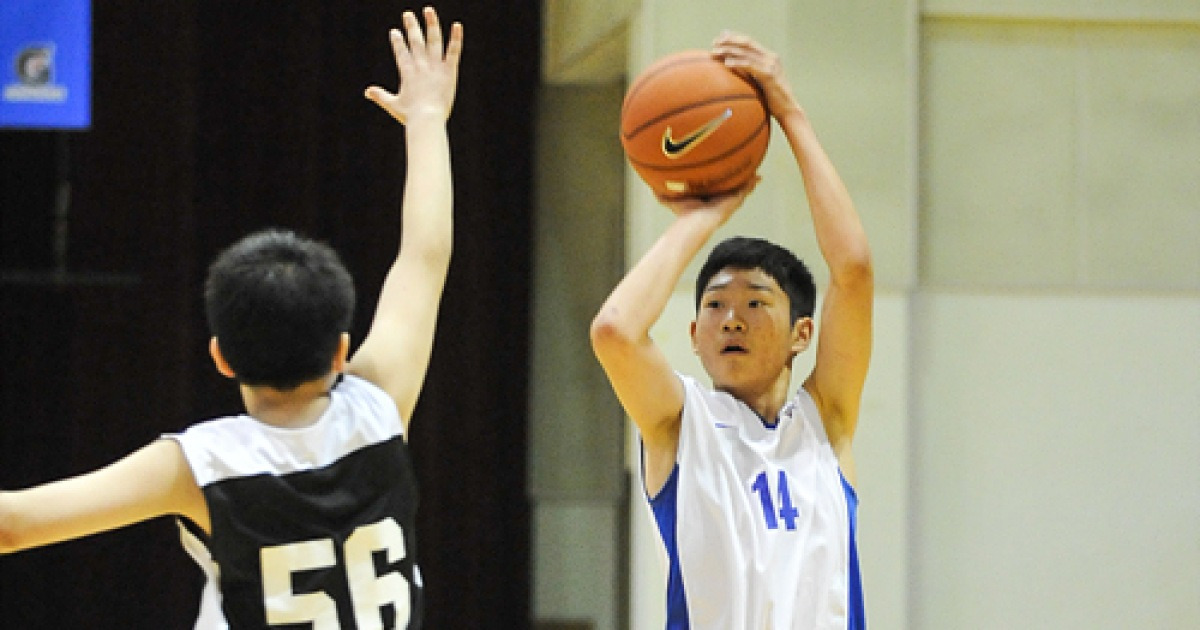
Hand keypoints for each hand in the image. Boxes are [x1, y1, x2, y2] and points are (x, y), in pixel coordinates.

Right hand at [365, 7, 463, 123]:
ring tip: (428, 10)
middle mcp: (420, 66)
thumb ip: (380, 96)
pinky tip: (457, 25)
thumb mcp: (393, 105)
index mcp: (407, 73)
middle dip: (411, 27)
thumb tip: (367, 91)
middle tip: (408, 14)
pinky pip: (453, 51)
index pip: (401, 53)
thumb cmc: (411, 116)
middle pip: (415, 41)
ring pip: (433, 41)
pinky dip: (456, 38)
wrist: (427, 119)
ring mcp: (434, 67)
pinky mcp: (449, 71)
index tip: (395, 31)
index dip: (398, 42)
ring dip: (431, 24)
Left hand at [656, 176, 759, 223]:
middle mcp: (718, 202)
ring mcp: (727, 203)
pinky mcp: (733, 204)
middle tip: (743, 172)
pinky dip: (750, 184)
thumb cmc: (681, 215)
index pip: (714, 189)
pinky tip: (757, 177)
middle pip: (729, 189)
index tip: (722, 172)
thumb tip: (648, 182)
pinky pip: (744, 192)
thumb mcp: (669, 197)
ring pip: (740, 190)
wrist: (692, 225)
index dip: (718, 181)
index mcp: (706, 200)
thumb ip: (661, 189)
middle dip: (736, 181)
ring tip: (755, 173)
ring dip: (747, 182)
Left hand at [710, 32, 798, 119]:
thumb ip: (751, 75)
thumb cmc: (773, 101)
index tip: (718, 39)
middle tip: (714, 43)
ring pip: (747, 52)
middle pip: (747, 42)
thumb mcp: (761, 84)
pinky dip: (738, 62)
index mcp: (769, 57)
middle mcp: (771, 58)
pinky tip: (727, 63)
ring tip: (715, 52)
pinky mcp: (769, 75)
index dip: (734, 38)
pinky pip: (750, 65)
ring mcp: (771, 65)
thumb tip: (733, 74)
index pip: (749, 43)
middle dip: (729, 40)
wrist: (788, 111)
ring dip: (729, 50)